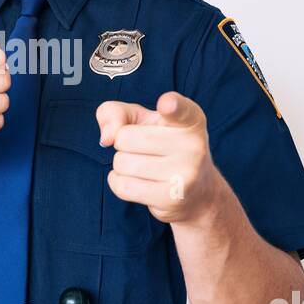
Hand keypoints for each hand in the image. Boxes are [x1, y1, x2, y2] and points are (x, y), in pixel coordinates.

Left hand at [96, 91, 219, 223]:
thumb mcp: (142, 120)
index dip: (171, 105)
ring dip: (121, 166)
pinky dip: (118, 182)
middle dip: (122, 144)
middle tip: (143, 150)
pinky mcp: (173, 199)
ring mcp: (186, 174)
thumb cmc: (162, 147)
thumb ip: (116, 113)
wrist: (197, 192)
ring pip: (122, 163)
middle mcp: (193, 144)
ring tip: (142, 167)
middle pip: (126, 138)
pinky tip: (134, 181)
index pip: (180, 109)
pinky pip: (124, 187)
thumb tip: (107, 138)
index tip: (166, 104)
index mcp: (190, 120)